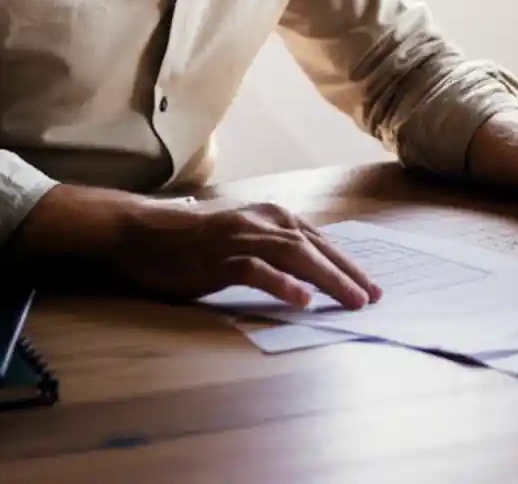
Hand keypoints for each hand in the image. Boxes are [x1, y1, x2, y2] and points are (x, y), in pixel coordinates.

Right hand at [113, 201, 381, 307]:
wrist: (145, 236)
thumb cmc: (198, 243)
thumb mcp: (246, 238)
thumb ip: (277, 249)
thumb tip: (315, 275)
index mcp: (273, 216)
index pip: (321, 242)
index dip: (349, 265)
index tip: (372, 287)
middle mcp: (263, 222)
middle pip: (315, 248)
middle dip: (348, 274)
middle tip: (372, 298)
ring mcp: (241, 238)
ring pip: (295, 257)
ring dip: (328, 279)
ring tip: (351, 300)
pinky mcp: (220, 258)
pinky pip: (257, 271)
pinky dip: (283, 285)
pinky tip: (303, 300)